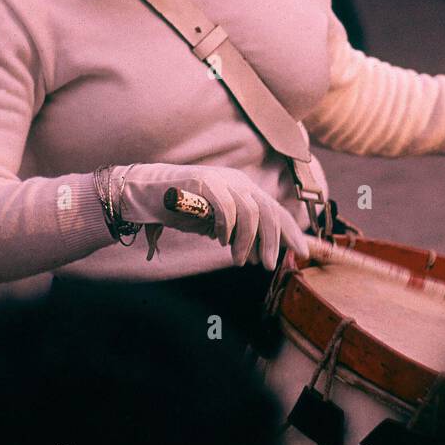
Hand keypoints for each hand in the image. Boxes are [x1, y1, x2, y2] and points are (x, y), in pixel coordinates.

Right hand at [118, 165, 309, 268]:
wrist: (143, 194)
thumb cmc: (180, 210)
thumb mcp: (216, 224)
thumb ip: (238, 234)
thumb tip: (264, 254)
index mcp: (243, 189)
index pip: (275, 209)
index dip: (291, 231)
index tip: (300, 252)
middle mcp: (236, 181)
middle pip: (268, 210)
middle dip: (274, 240)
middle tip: (269, 265)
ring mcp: (220, 179)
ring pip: (250, 211)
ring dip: (248, 241)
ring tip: (240, 260)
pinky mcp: (203, 183)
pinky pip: (226, 207)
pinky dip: (227, 228)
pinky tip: (220, 241)